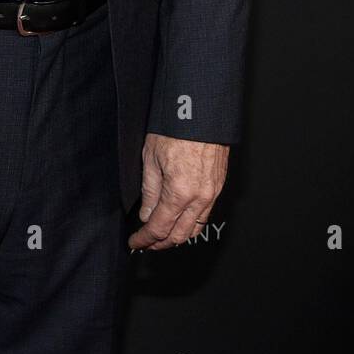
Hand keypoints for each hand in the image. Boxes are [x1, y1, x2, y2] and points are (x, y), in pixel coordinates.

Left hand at [128, 135, 228, 250]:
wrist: (202, 109)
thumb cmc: (176, 127)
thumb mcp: (151, 157)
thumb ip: (150, 191)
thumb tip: (147, 214)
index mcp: (179, 192)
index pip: (159, 228)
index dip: (144, 239)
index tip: (135, 242)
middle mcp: (199, 197)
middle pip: (179, 235)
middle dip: (160, 243)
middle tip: (147, 242)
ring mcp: (212, 192)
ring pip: (195, 228)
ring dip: (177, 236)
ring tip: (162, 235)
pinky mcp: (219, 185)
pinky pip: (205, 214)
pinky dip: (191, 223)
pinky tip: (181, 218)